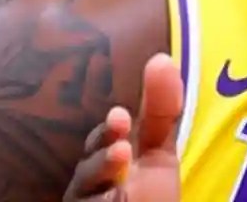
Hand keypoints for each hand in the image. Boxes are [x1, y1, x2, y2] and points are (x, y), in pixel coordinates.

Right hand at [64, 53, 183, 201]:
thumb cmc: (149, 196)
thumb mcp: (158, 154)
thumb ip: (160, 110)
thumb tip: (162, 58)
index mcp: (104, 165)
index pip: (100, 144)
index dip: (107, 132)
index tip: (121, 117)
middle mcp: (88, 189)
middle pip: (85, 175)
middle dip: (100, 161)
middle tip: (120, 150)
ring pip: (84, 200)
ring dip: (101, 191)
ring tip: (121, 183)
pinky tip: (116, 200)